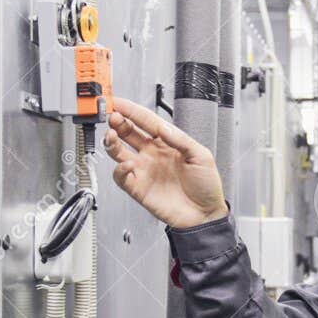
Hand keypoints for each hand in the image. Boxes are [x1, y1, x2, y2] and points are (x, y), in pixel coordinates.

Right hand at [103, 96, 227, 229]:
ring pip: (119, 152)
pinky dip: (119, 170)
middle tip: (111, 115)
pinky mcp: (138, 188)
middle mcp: (152, 154)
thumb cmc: (206, 186)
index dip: (131, 110)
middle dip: (118, 122)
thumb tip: (163, 127)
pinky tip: (127, 165)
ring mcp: (144, 170)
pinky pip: (121, 177)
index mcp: (167, 142)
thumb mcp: (201, 155)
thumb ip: (180, 139)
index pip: (145, 121)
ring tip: (111, 136)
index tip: (118, 102)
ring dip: (112, 142)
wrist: (204, 215)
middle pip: (128, 133)